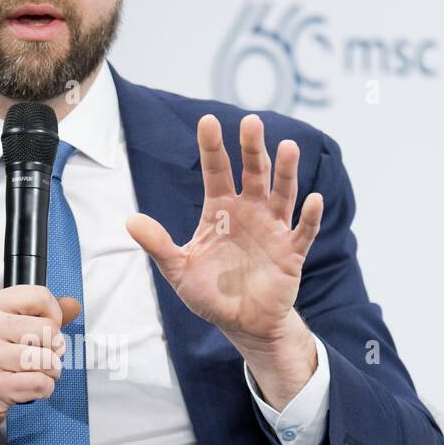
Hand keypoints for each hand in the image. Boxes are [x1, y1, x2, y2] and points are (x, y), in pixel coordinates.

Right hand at [0, 285, 80, 444]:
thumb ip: (38, 315)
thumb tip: (73, 305)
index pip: (39, 296)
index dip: (53, 316)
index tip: (44, 331)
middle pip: (50, 330)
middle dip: (53, 350)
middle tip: (37, 358)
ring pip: (49, 359)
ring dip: (49, 373)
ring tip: (32, 375)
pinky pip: (41, 384)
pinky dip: (43, 391)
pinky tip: (26, 390)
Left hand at [126, 114, 322, 348]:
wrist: (242, 323)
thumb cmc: (211, 293)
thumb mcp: (179, 270)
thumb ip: (158, 244)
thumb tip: (129, 220)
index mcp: (221, 211)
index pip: (217, 172)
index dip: (213, 148)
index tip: (207, 121)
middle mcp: (249, 212)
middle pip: (253, 173)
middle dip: (252, 148)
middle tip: (251, 122)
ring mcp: (273, 229)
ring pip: (282, 194)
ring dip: (285, 172)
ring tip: (287, 147)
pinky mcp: (291, 252)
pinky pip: (303, 231)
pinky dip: (309, 216)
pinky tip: (313, 199)